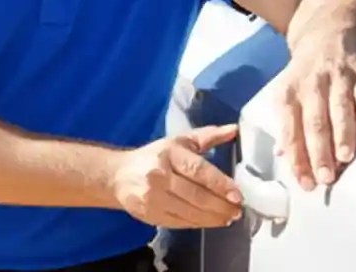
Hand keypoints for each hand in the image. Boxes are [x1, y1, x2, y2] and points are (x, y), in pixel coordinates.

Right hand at [112, 125, 243, 228]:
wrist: (118, 175)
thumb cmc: (154, 156)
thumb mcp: (179, 142)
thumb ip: (207, 136)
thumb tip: (234, 130)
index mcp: (169, 153)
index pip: (198, 170)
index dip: (220, 184)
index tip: (238, 195)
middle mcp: (159, 174)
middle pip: (196, 195)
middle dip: (221, 206)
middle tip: (237, 210)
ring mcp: (152, 196)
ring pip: (190, 212)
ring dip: (213, 218)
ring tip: (228, 217)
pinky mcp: (149, 214)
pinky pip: (179, 222)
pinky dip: (198, 224)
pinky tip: (210, 221)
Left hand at [272, 30, 355, 190]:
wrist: (330, 31)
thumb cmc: (307, 75)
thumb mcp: (290, 94)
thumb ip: (289, 126)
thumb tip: (283, 156)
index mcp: (288, 92)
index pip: (289, 129)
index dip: (297, 158)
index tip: (305, 182)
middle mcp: (310, 84)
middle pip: (314, 122)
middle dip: (319, 152)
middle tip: (326, 177)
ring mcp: (337, 76)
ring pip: (338, 108)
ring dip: (342, 133)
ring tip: (345, 157)